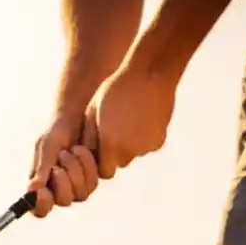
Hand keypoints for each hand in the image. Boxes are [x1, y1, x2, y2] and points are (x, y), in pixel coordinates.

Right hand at [28, 115, 99, 217]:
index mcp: (42, 187)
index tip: (42, 194)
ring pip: (81, 194)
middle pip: (64, 201)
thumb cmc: (56, 132)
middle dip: (62, 181)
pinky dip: (86, 164)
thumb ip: (41, 169)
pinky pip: (93, 182)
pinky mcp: (92, 178)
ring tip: (70, 150)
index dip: (41, 206)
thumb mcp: (46, 148)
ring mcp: (78, 186)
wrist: (77, 117)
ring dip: (74, 169)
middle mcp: (59, 190)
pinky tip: (81, 149)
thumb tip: (32, 190)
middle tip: (59, 162)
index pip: (40, 209)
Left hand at [83, 63, 176, 178]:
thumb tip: (86, 156)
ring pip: (134, 154)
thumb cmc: (115, 89)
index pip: (103, 171)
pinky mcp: (159, 141)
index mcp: (111, 145)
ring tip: (127, 118)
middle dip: (114, 152)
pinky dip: (143, 137)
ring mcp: (147, 147)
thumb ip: (88, 138)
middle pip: (119, 163)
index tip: (98, 145)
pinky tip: (141, 117)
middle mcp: (130, 151)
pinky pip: (147, 145)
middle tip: (112, 128)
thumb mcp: (92, 112)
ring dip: (129, 144)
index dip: (100, 160)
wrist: (151, 73)